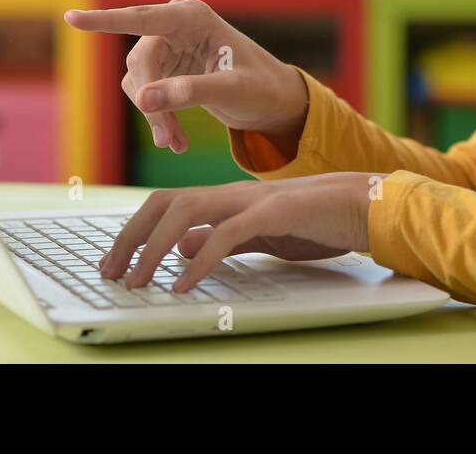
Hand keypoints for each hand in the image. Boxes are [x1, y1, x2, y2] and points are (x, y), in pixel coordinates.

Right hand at [65, 0, 308, 154]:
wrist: (272, 99)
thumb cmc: (261, 86)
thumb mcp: (233, 90)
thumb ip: (191, 92)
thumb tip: (144, 99)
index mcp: (193, 16)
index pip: (142, 17)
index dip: (105, 20)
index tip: (71, 18)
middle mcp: (176, 25)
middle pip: (140, 61)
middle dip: (150, 101)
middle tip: (166, 138)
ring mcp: (168, 47)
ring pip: (139, 82)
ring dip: (154, 115)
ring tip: (176, 142)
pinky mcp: (165, 69)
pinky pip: (146, 95)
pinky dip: (159, 119)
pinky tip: (178, 142)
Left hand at [100, 172, 386, 291]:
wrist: (364, 205)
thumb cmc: (316, 221)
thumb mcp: (259, 235)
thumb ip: (221, 239)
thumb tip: (183, 249)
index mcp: (227, 198)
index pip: (167, 204)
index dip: (134, 230)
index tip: (114, 262)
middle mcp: (232, 193)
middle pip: (165, 202)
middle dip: (131, 236)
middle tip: (111, 272)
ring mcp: (252, 199)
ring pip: (186, 210)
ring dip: (154, 247)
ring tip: (138, 280)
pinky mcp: (275, 212)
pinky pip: (228, 233)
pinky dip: (201, 259)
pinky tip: (184, 282)